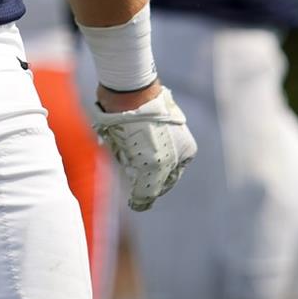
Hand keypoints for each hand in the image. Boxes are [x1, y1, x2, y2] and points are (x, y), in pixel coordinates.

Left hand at [90, 83, 196, 211]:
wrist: (129, 92)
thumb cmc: (146, 131)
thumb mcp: (153, 167)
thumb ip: (148, 191)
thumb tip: (140, 206)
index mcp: (185, 150)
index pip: (165, 181)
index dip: (149, 187)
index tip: (136, 184)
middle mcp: (172, 138)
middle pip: (148, 167)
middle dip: (135, 167)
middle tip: (128, 160)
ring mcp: (152, 127)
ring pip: (133, 154)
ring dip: (123, 153)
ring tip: (121, 143)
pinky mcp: (133, 118)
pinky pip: (122, 139)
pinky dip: (115, 141)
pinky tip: (112, 136)